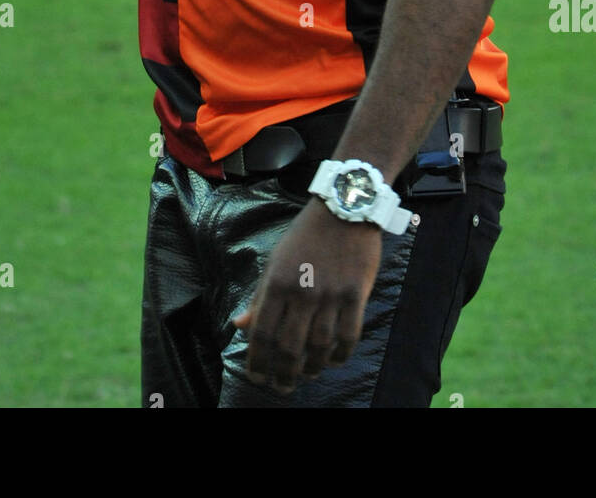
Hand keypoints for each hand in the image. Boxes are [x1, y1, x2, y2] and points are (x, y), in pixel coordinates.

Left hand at [231, 196, 383, 394]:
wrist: (344, 208)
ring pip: (320, 347)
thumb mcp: (275, 261)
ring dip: (312, 368)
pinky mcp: (357, 294)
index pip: (262, 333)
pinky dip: (341, 355)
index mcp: (277, 282)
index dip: (257, 361)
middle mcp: (303, 292)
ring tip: (307, 375)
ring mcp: (331, 294)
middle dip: (283, 375)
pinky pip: (349, 336)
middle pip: (290, 348)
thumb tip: (239, 327)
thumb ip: (259, 297)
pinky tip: (334, 360)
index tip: (257, 377)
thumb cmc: (305, 236)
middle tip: (282, 388)